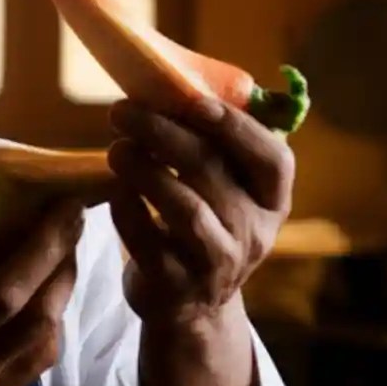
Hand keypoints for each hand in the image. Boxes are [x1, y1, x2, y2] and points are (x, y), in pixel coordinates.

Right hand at [0, 196, 84, 385]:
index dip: (15, 228)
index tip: (45, 198)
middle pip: (12, 293)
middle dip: (51, 247)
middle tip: (74, 212)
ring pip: (36, 325)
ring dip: (63, 280)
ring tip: (70, 246)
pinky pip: (40, 355)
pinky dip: (57, 318)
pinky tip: (55, 292)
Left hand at [106, 96, 291, 385]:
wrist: (191, 306)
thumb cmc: (205, 223)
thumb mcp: (225, 190)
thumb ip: (213, 144)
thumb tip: (170, 79)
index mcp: (272, 200)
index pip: (272, 159)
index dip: (236, 128)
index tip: (194, 101)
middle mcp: (253, 233)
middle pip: (211, 172)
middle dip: (162, 132)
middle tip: (121, 110)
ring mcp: (217, 264)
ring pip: (184, 208)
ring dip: (143, 169)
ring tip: (116, 147)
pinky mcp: (176, 287)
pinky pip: (148, 241)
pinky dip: (126, 209)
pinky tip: (113, 188)